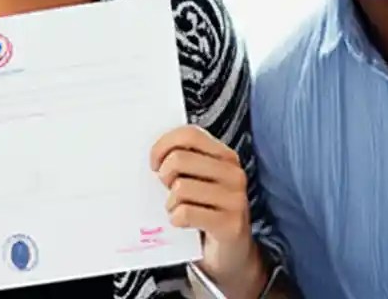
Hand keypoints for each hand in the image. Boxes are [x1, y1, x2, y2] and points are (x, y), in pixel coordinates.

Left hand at [151, 125, 264, 296]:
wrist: (230, 254)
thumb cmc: (206, 210)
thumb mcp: (197, 180)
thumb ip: (182, 162)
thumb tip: (152, 155)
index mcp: (225, 156)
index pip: (189, 134)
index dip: (164, 145)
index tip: (154, 162)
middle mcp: (234, 173)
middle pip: (179, 159)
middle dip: (164, 176)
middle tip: (167, 189)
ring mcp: (235, 199)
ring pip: (180, 188)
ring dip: (171, 202)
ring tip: (179, 208)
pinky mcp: (230, 224)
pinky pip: (185, 213)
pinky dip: (176, 219)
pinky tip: (183, 222)